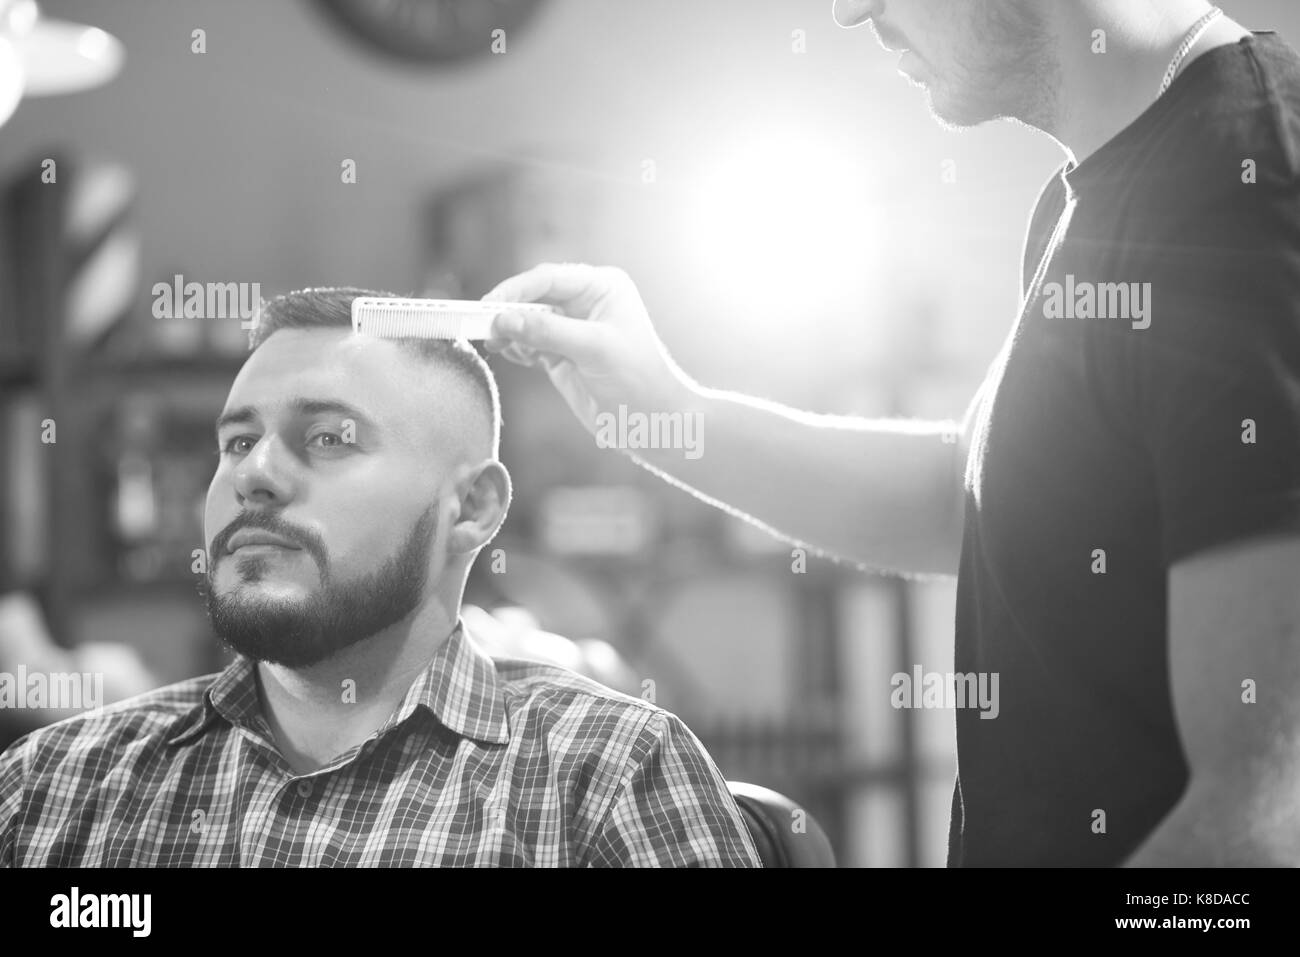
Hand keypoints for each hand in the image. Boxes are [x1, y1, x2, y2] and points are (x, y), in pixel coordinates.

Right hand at [482, 263, 688, 433]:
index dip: (516, 290)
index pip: (549, 278)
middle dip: (508, 311)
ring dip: (509, 330)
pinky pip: (528, 343)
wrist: (652, 422)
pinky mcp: (560, 354)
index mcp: (602, 286)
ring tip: (497, 344)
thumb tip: (503, 319)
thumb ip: (548, 331)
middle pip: (533, 296)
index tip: (489, 306)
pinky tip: (512, 354)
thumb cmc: (638, 380)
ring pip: (526, 320)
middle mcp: (585, 302)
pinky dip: (515, 347)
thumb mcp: (594, 350)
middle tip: (483, 327)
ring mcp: (571, 328)